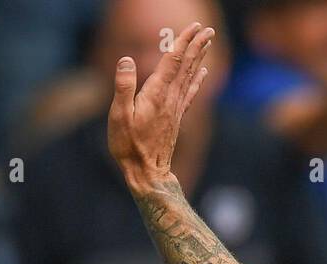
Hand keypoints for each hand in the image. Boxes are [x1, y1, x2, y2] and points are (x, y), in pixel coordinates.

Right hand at [108, 22, 214, 191]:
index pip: (172, 61)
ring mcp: (175, 108)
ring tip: (207, 42)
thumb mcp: (119, 116)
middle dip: (197, 45)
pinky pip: (190, 93)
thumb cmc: (129, 146)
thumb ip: (123, 86)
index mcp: (156, 94)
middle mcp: (170, 98)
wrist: (147, 173)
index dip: (183, 41)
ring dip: (199, 57)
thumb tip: (126, 59)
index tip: (195, 26)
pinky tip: (204, 72)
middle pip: (186, 66)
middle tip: (208, 29)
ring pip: (190, 76)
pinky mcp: (176, 118)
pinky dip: (198, 79)